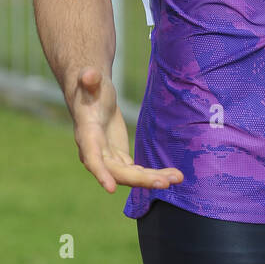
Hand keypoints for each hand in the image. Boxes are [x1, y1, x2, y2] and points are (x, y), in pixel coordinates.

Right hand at [70, 67, 183, 193]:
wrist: (92, 97)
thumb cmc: (90, 87)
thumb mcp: (90, 82)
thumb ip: (89, 80)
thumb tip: (89, 74)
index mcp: (87, 136)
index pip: (92, 158)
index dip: (101, 173)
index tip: (110, 188)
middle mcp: (96, 153)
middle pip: (118, 172)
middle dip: (140, 179)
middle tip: (164, 183)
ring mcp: (108, 158)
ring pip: (130, 175)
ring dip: (153, 179)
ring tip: (177, 178)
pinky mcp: (119, 159)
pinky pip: (137, 172)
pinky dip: (154, 174)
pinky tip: (173, 176)